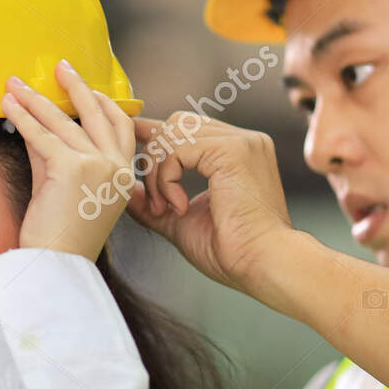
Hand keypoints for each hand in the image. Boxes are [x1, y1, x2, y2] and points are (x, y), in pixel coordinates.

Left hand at [0, 60, 136, 260]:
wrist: (58, 264)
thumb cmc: (61, 237)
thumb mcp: (64, 188)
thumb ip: (55, 156)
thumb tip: (36, 125)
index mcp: (123, 176)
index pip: (121, 126)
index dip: (103, 102)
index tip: (86, 88)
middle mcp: (117, 168)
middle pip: (98, 113)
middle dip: (76, 86)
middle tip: (60, 67)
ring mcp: (98, 166)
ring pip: (64, 121)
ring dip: (37, 99)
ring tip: (17, 85)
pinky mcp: (72, 168)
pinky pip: (43, 135)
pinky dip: (22, 117)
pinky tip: (9, 105)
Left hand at [125, 112, 296, 292]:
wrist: (263, 264)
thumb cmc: (232, 252)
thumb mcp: (181, 222)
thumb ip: (154, 201)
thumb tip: (125, 188)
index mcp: (236, 153)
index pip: (186, 128)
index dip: (152, 131)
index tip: (127, 142)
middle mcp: (242, 141)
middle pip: (175, 124)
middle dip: (153, 161)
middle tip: (156, 204)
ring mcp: (240, 141)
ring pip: (172, 132)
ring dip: (158, 173)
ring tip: (166, 208)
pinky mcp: (233, 150)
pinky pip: (178, 147)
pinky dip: (167, 178)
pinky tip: (179, 206)